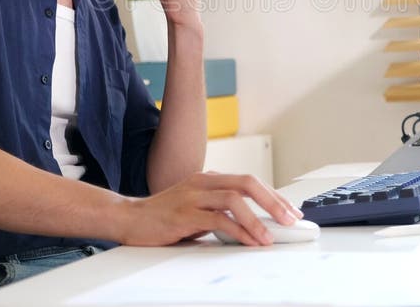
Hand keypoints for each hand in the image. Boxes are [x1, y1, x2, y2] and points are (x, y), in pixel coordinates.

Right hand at [116, 172, 303, 246]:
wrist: (129, 218)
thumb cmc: (164, 216)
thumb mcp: (197, 208)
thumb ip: (221, 210)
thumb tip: (253, 224)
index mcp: (209, 179)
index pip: (249, 181)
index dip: (272, 195)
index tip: (289, 211)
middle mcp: (203, 182)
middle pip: (247, 183)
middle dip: (273, 201)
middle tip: (290, 219)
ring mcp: (193, 195)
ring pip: (235, 199)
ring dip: (257, 219)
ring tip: (270, 237)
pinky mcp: (184, 213)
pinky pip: (218, 219)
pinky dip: (237, 230)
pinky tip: (248, 241)